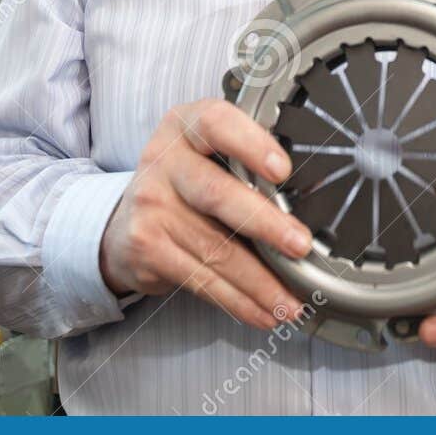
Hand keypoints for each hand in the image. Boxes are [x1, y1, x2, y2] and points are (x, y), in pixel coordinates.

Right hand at [99, 98, 312, 330]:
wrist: (125, 223)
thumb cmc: (185, 184)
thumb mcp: (206, 154)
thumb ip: (246, 162)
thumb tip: (310, 200)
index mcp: (186, 126)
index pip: (217, 124)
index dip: (251, 144)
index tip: (282, 170)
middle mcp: (164, 161)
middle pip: (217, 194)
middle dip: (266, 225)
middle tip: (300, 246)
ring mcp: (151, 205)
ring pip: (215, 249)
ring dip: (260, 282)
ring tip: (291, 300)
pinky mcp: (146, 247)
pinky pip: (200, 279)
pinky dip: (237, 301)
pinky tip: (262, 311)